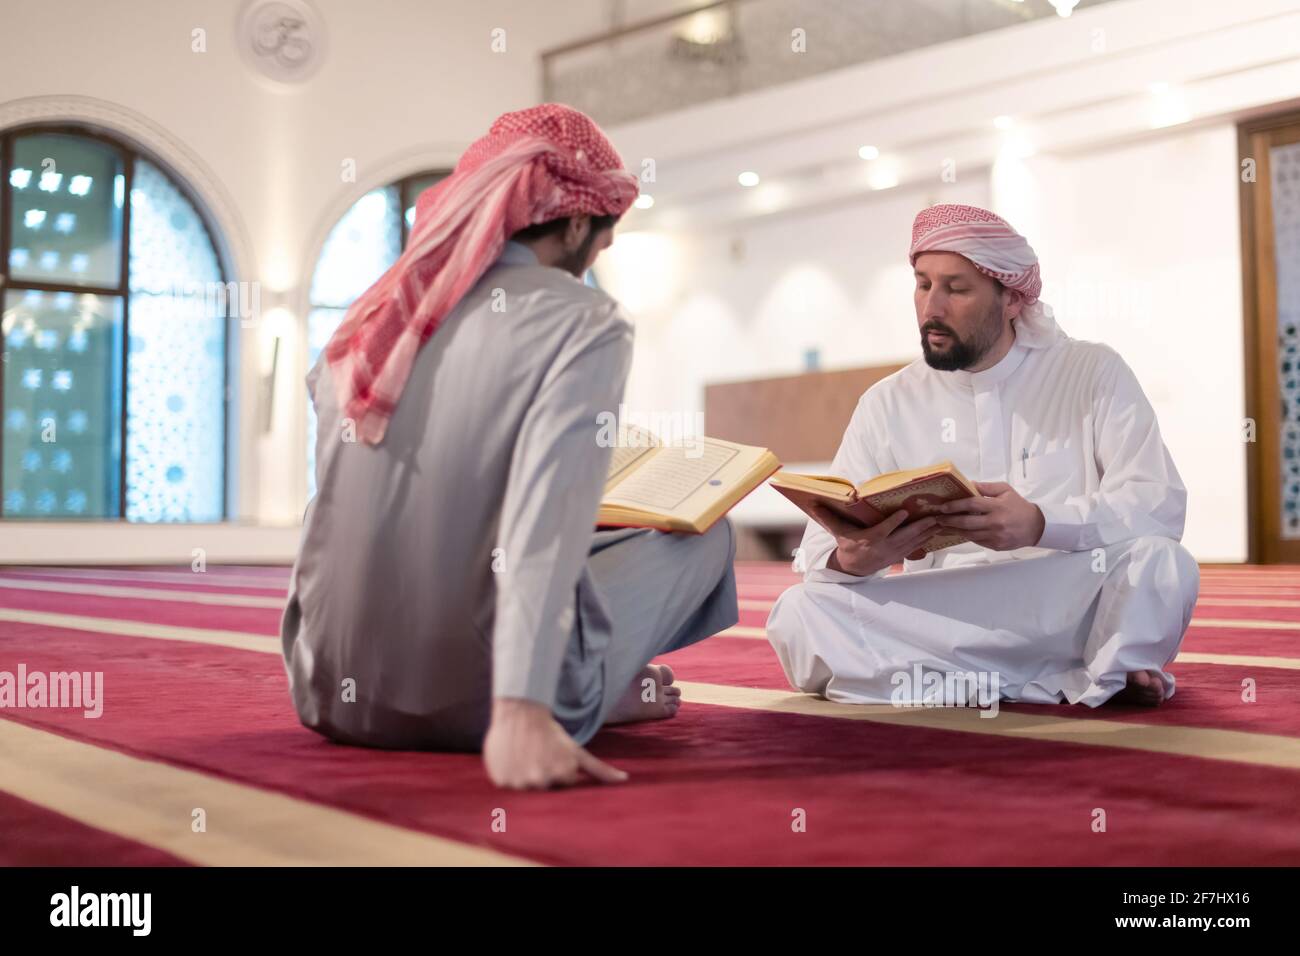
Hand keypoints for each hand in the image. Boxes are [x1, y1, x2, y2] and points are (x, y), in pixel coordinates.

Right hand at [483, 698, 627, 789]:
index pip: (563, 784)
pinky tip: (513, 758)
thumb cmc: (551, 733)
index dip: (560, 770)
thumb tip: (624, 780)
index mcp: (562, 775)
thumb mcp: (577, 751)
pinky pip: (508, 786)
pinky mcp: (502, 781)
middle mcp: (541, 781)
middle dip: (544, 774)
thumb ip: (600, 770)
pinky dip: (510, 775)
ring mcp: (520, 782)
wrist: (521, 713)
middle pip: (545, 788)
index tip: (554, 755)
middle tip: (539, 755)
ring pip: (526, 789)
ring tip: (527, 755)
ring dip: (526, 776)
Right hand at [809, 502, 940, 576]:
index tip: (904, 513)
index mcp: (870, 539)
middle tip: (934, 516)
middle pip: (905, 536)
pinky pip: (917, 547)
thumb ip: (829, 518)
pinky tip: (938, 530)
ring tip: (941, 520)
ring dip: (928, 531)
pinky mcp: (900, 555)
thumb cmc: (847, 546)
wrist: (853, 569)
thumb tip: (814, 504)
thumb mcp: (838, 533)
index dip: (894, 522)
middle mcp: (884, 547)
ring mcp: (894, 552)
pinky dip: (928, 538)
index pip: (884, 530)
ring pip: (914, 541)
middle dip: (920, 527)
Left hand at [933, 481, 1045, 550]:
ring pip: (969, 534)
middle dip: (949, 520)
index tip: (943, 506)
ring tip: (941, 526)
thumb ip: (986, 487)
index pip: (972, 504)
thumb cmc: (1019, 507)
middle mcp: (995, 522)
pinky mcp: (995, 546)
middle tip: (937, 518)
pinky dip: (965, 536)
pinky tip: (956, 532)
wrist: (1036, 527)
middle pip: (966, 522)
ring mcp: (995, 536)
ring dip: (953, 530)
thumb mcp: (1005, 491)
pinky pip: (976, 541)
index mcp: (997, 507)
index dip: (955, 505)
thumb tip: (968, 484)